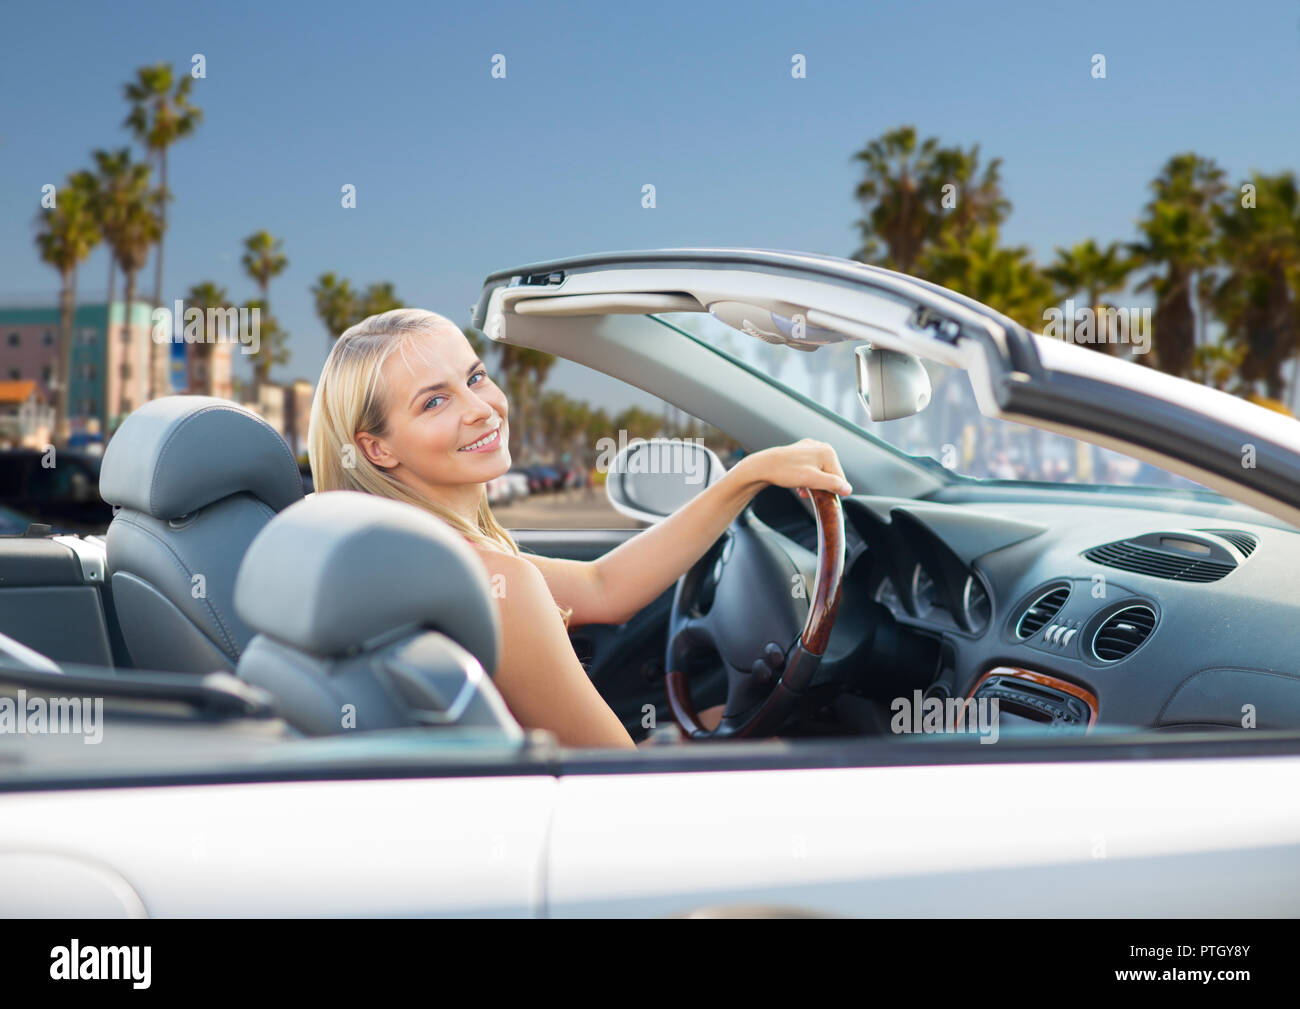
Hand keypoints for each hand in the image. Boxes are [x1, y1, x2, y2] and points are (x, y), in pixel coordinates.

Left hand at [736, 439, 852, 498]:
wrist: (761, 467)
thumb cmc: (784, 472)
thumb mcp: (812, 480)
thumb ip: (832, 484)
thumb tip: (848, 489)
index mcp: (827, 452)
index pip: (840, 478)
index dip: (831, 491)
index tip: (819, 496)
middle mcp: (821, 447)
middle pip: (830, 474)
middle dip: (821, 487)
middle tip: (806, 492)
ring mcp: (810, 448)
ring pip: (820, 472)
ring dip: (813, 484)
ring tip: (801, 488)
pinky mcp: (801, 452)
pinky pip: (811, 468)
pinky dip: (806, 478)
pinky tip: (798, 483)